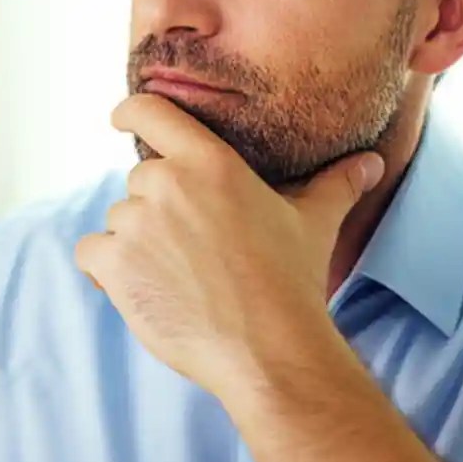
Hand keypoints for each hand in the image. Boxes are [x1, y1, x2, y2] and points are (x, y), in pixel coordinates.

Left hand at [75, 94, 383, 396]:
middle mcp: (166, 184)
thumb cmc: (291, 282)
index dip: (131, 112)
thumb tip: (370, 162)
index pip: (150, 112)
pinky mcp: (113, 264)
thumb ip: (336, 184)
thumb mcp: (314, 223)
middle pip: (141, 179)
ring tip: (180, 275)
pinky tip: (141, 289)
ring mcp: (135, 223)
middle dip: (159, 207)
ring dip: (137, 242)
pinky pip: (91, 252)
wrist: (268, 349)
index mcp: (209, 162)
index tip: (121, 119)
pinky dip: (106, 270)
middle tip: (194, 246)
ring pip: (120, 220)